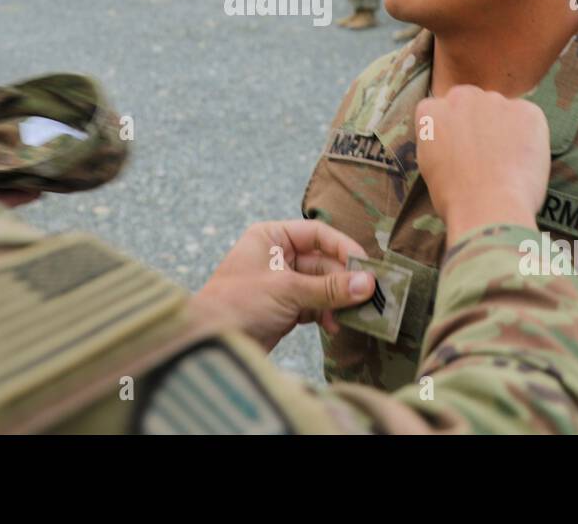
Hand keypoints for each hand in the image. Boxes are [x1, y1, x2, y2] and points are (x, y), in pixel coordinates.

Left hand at [191, 220, 373, 351]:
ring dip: (338, 300)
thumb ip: (329, 287)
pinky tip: (334, 326)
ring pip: (322, 285)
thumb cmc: (237, 304)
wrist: (208, 343)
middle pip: (323, 261)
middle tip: (370, 297)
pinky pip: (315, 304)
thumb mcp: (286, 291)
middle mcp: (277, 255)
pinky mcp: (284, 307)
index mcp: (271, 236)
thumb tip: (369, 283)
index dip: (344, 248)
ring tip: (354, 316)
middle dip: (344, 280)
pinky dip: (326, 314)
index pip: (317, 234)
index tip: (367, 267)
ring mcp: (281, 282)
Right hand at [415, 86, 549, 242]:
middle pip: (470, 101)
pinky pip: (529, 119)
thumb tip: (453, 140)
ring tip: (506, 162)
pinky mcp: (527, 111)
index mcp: (432, 111)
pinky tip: (523, 162)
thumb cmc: (455, 198)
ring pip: (501, 110)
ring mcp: (497, 102)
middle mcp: (462, 97)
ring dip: (504, 127)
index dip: (451, 130)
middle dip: (476, 121)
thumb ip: (439, 140)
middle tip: (484, 154)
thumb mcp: (429, 165)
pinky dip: (530, 136)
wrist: (489, 208)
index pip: (440, 109)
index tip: (458, 148)